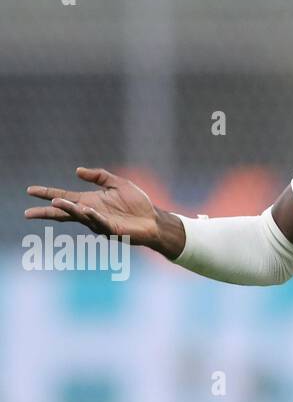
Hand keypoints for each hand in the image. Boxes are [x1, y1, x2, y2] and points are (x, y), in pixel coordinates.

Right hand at [25, 167, 182, 255]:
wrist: (154, 220)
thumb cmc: (137, 204)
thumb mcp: (117, 183)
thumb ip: (99, 176)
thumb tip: (77, 171)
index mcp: (90, 202)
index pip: (64, 197)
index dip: (47, 194)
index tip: (30, 191)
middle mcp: (91, 214)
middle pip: (64, 213)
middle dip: (47, 212)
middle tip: (28, 213)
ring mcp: (101, 224)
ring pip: (80, 217)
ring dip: (68, 210)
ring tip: (56, 203)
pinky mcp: (113, 230)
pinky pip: (100, 223)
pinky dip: (92, 216)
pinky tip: (85, 210)